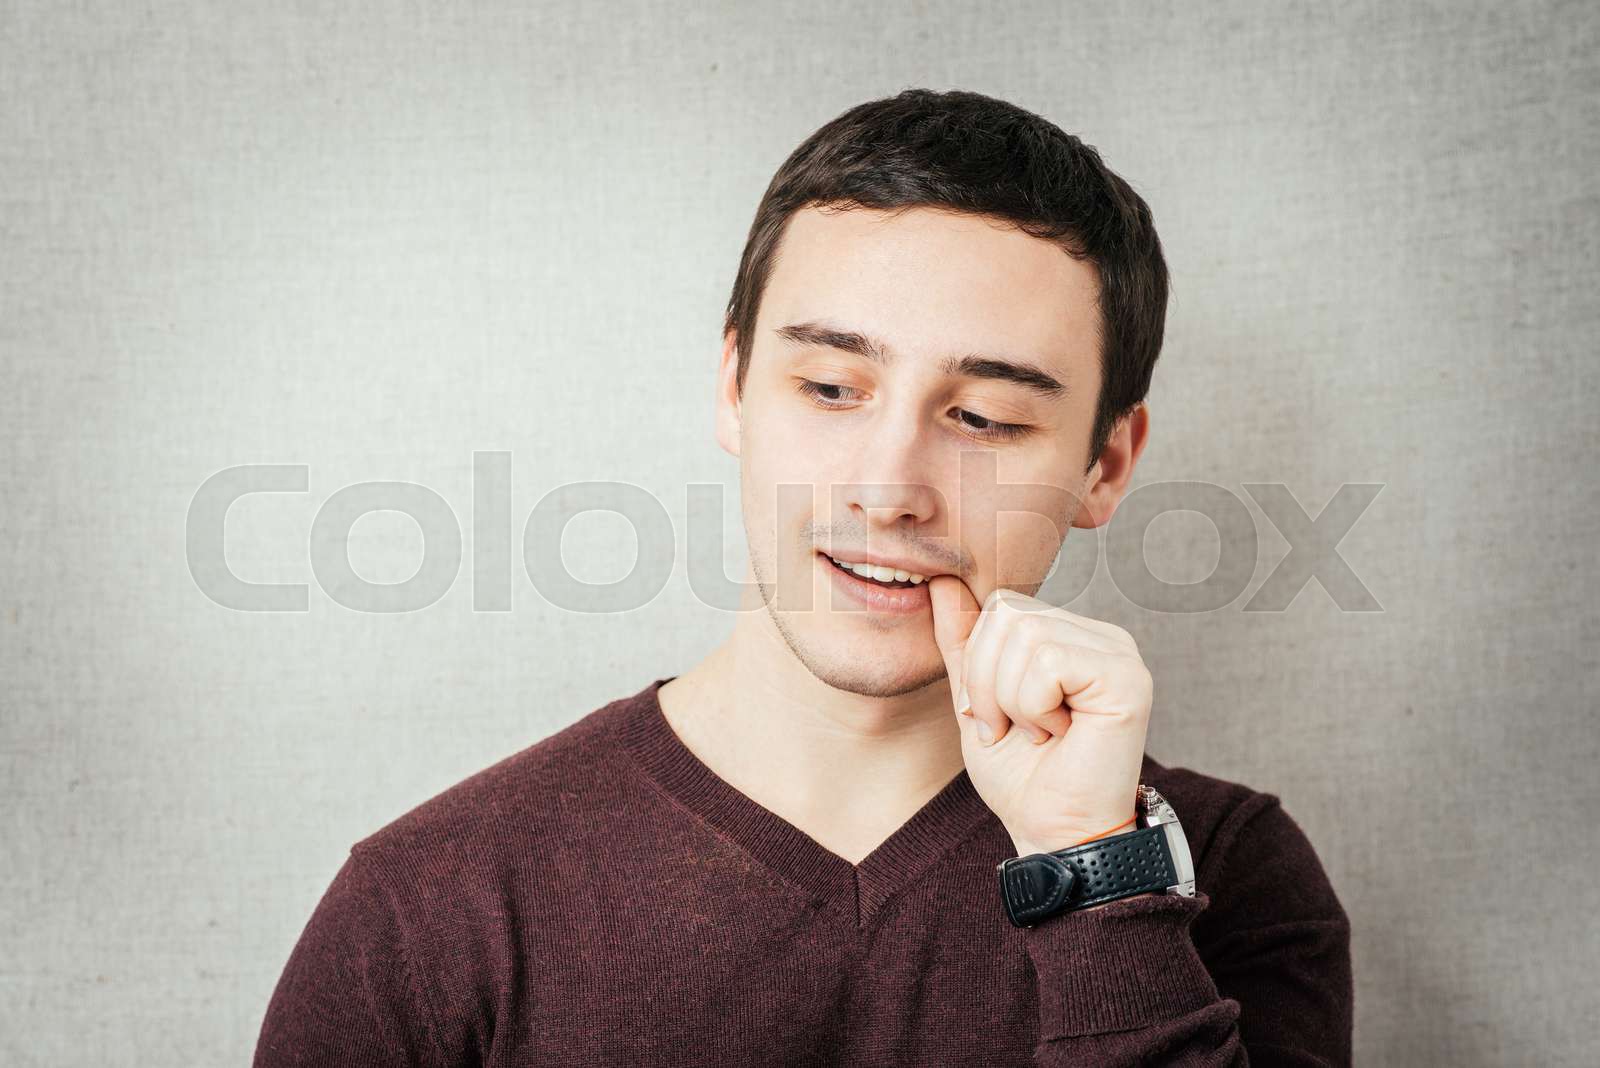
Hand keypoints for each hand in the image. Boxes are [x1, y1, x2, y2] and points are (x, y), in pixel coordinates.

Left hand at [929, 577, 1153, 856]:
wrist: (1054, 833)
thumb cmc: (1022, 775)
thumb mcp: (976, 700)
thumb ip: (962, 642)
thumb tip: (943, 582)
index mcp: (1068, 635)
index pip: (1001, 605)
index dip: (980, 663)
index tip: (998, 715)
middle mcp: (1099, 635)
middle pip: (1008, 613)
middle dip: (989, 680)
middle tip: (1016, 728)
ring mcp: (1118, 652)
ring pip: (1025, 635)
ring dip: (1011, 699)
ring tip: (1039, 733)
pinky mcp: (1127, 676)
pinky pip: (1047, 662)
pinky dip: (1034, 707)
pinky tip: (1061, 734)